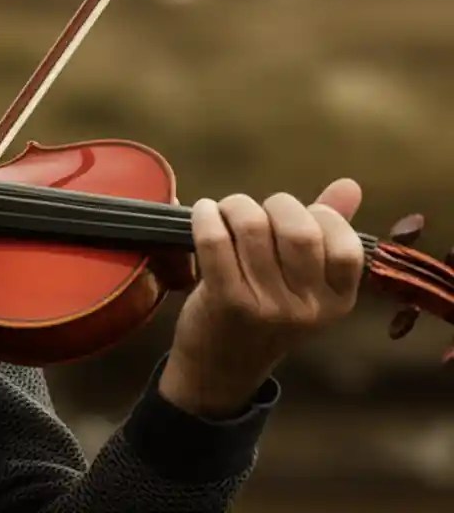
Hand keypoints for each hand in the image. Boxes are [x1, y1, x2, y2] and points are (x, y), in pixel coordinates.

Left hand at [159, 178, 365, 417]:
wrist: (220, 368)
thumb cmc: (264, 314)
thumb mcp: (304, 282)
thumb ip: (328, 232)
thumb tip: (350, 185)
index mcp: (337, 301)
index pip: (346, 246)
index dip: (322, 216)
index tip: (300, 215)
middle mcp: (307, 308)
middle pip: (299, 231)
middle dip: (277, 205)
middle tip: (257, 209)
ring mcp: (267, 307)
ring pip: (254, 229)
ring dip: (236, 206)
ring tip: (226, 210)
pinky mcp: (226, 301)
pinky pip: (216, 242)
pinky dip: (207, 217)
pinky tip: (205, 213)